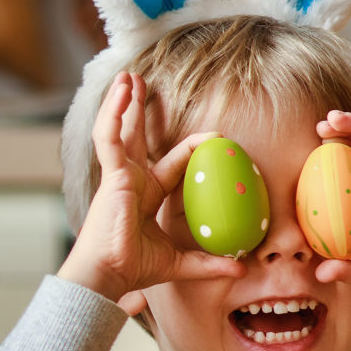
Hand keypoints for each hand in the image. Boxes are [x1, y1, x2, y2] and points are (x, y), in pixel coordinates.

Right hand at [58, 73, 246, 302]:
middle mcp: (129, 180)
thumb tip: (242, 270)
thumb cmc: (134, 268)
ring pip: (120, 130)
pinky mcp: (111, 174)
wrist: (108, 274)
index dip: (192, 148)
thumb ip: (209, 263)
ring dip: (124, 102)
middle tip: (141, 84)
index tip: (215, 136)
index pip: (171, 163)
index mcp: (144, 195)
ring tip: (129, 77)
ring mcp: (118, 175)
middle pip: (135, 136)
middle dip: (138, 110)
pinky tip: (121, 93)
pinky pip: (109, 138)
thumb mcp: (180, 263)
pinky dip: (113, 114)